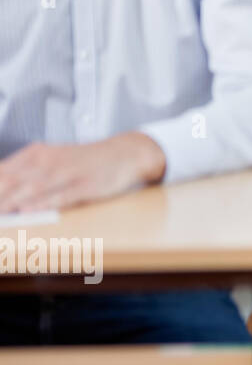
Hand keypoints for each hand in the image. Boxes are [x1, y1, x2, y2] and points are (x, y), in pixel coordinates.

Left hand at [0, 132, 165, 212]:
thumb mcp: (53, 157)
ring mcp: (69, 173)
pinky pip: (62, 195)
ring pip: (34, 187)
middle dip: (0, 194)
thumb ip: (26, 169)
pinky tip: (30, 210)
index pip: (4, 170)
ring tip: (0, 212)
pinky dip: (44, 203)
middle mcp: (50, 161)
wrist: (125, 152)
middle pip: (14, 180)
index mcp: (38, 153)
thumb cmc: (86, 159)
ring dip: (12, 201)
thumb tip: (3, 181)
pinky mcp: (86, 186)